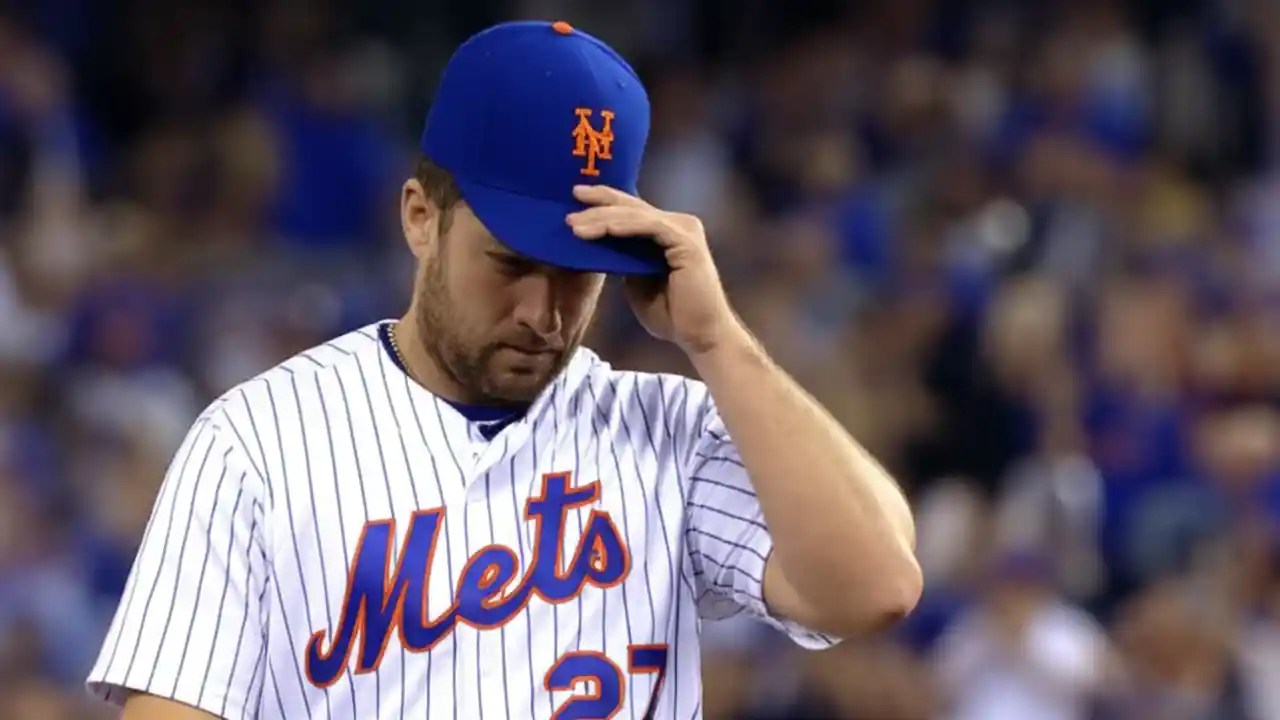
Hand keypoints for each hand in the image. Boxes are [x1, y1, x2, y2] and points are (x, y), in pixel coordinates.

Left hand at [567, 185, 740, 355]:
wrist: (700, 336)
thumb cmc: (672, 314)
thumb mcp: (637, 281)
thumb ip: (624, 260)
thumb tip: (598, 246)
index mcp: (667, 231)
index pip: (631, 210)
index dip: (603, 202)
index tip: (574, 199)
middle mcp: (678, 224)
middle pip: (632, 206)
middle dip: (598, 204)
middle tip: (568, 207)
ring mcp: (684, 230)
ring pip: (636, 215)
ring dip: (603, 218)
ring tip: (576, 226)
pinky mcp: (687, 242)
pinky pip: (650, 227)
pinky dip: (625, 226)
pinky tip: (605, 229)